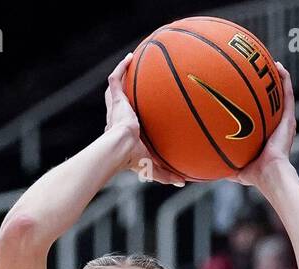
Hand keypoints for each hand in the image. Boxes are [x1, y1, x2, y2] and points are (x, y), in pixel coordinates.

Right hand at [104, 53, 185, 186]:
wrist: (120, 149)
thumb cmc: (132, 159)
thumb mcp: (152, 167)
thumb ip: (166, 174)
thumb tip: (183, 182)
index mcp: (126, 132)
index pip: (129, 121)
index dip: (133, 116)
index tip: (142, 113)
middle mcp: (119, 118)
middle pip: (120, 103)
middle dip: (125, 94)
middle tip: (136, 84)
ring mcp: (115, 108)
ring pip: (115, 89)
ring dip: (121, 76)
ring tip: (131, 63)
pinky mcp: (115, 100)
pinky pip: (115, 79)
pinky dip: (121, 67)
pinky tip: (130, 57)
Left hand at [229, 62, 294, 188]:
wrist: (269, 174)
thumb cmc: (253, 174)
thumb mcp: (232, 165)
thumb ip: (220, 162)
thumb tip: (201, 167)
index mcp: (265, 134)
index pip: (261, 114)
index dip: (255, 102)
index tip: (245, 90)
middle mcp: (276, 125)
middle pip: (272, 101)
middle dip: (267, 86)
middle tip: (258, 71)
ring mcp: (284, 122)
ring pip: (283, 94)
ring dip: (278, 78)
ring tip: (272, 63)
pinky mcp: (289, 120)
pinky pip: (288, 95)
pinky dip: (285, 81)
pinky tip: (280, 68)